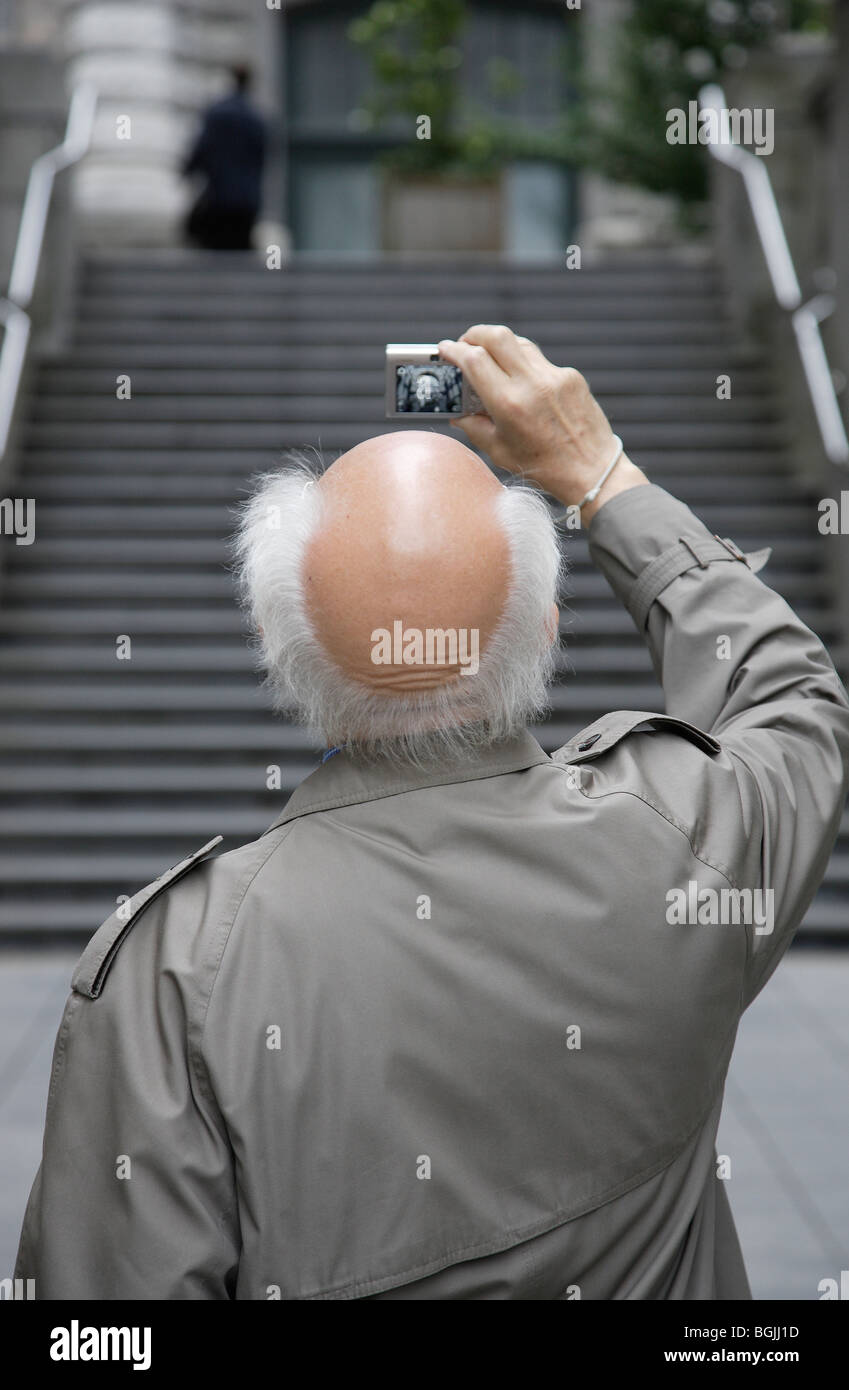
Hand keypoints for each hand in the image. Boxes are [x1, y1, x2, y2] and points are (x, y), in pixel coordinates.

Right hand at [437, 325, 647, 520]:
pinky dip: (524, 365)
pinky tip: (522, 383)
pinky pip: (540, 361)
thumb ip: (474, 427)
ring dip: (499, 345)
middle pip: (496, 336)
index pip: (475, 360)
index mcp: (510, 404)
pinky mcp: (571, 377)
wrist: (593, 471)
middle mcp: (532, 384)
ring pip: (519, 343)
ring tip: (491, 360)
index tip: (445, 350)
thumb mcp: (499, 451)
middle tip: (465, 344)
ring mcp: (555, 376)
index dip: (454, 350)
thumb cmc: (545, 467)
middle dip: (474, 334)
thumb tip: (458, 412)